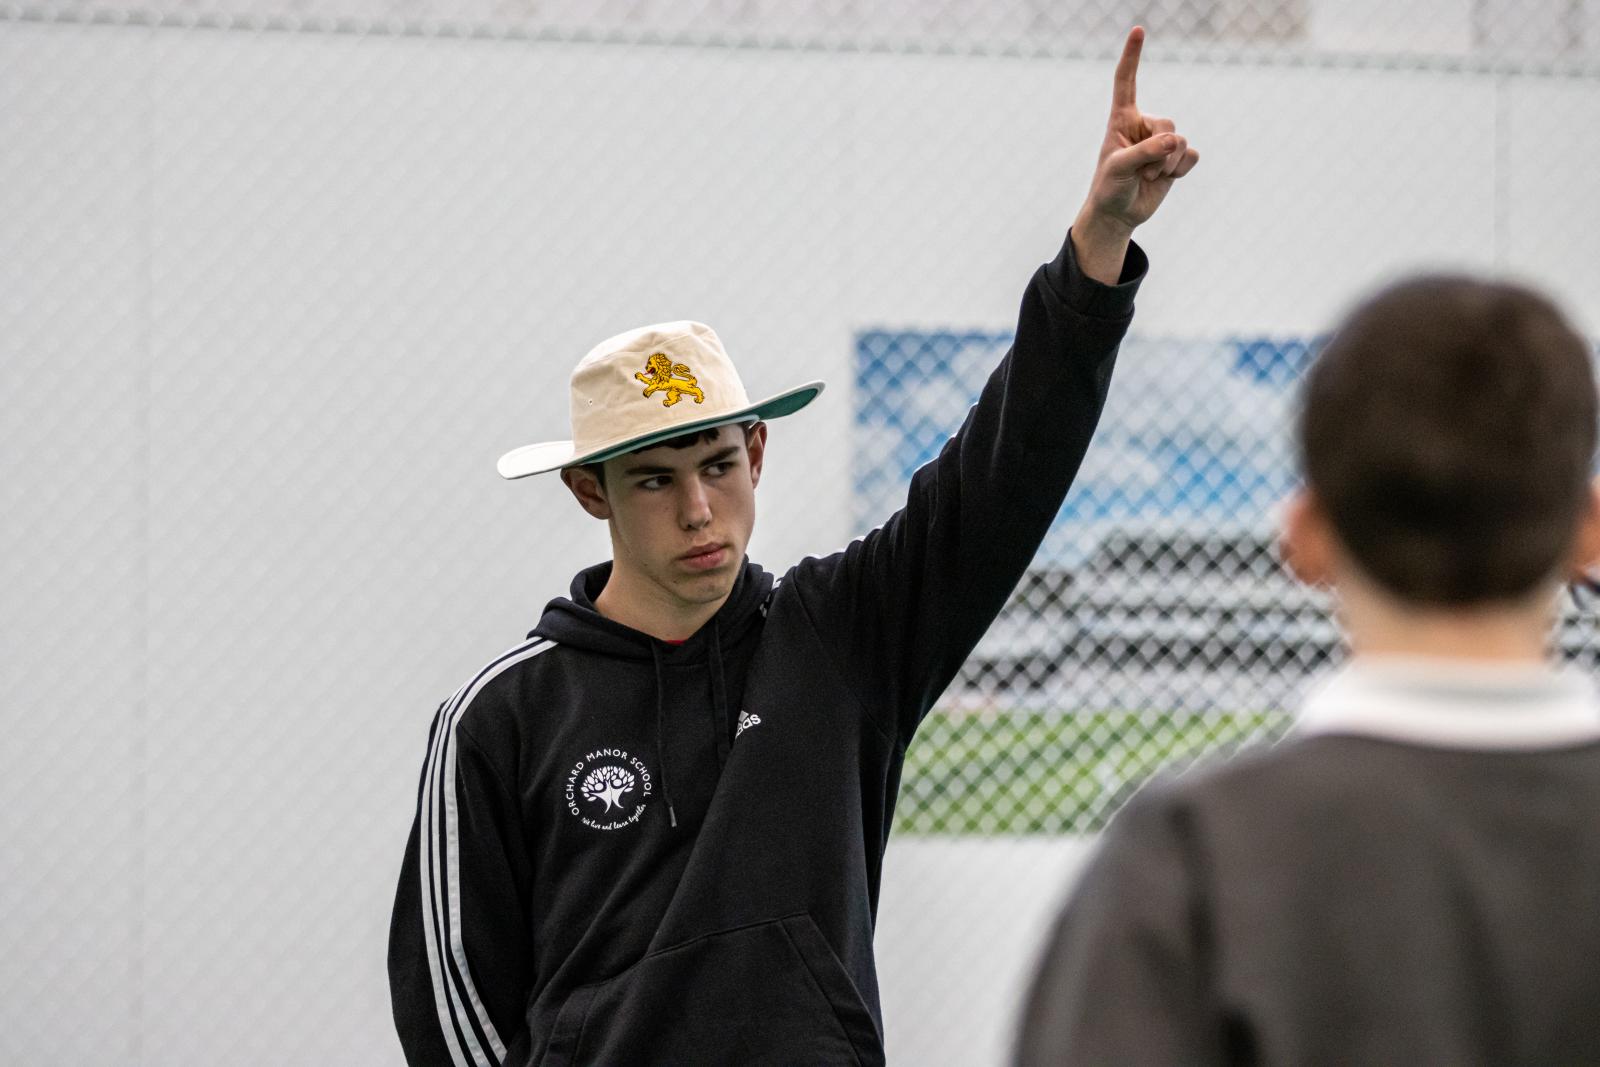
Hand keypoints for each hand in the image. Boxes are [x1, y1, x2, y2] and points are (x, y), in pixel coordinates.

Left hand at [1072, 27, 1199, 282]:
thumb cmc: (1109, 188)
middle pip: (1167, 125)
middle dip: (1159, 151)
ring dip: (1168, 164)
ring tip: (1150, 177)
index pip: (1127, 82)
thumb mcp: (1119, 169)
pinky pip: (1192, 156)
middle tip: (1142, 171)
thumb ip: (1145, 152)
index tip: (1137, 30)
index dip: (1132, 57)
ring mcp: (1162, 142)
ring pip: (1182, 142)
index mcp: (1122, 119)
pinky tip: (1166, 179)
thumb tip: (1176, 141)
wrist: (1118, 214)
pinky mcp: (1176, 159)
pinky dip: (1181, 170)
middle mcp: (1144, 126)